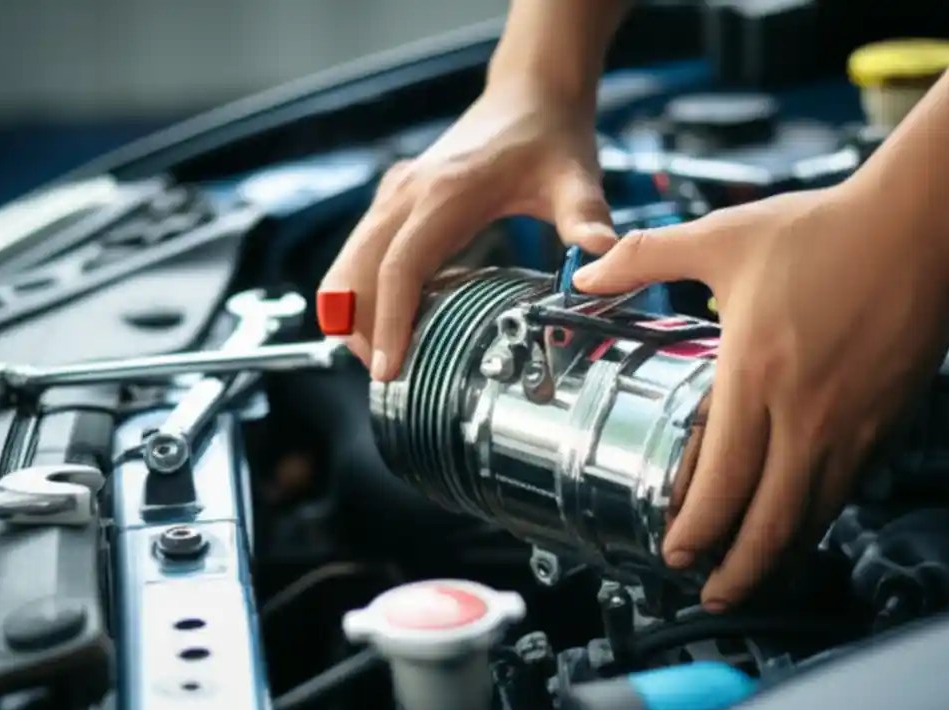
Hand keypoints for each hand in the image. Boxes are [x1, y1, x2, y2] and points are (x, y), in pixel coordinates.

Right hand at [319, 80, 616, 379]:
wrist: (529, 94)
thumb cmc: (549, 135)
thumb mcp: (575, 178)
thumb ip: (586, 219)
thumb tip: (600, 260)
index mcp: (444, 193)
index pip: (400, 267)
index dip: (390, 321)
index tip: (389, 368)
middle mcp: (407, 193)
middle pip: (356, 271)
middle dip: (361, 328)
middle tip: (387, 376)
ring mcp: (395, 195)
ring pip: (348, 264)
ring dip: (356, 312)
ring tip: (387, 357)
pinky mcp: (396, 201)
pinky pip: (362, 254)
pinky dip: (366, 291)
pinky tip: (399, 320)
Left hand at [572, 183, 948, 609]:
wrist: (917, 224)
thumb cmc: (824, 230)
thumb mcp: (720, 238)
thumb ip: (645, 259)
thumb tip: (587, 271)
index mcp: (755, 375)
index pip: (722, 482)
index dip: (696, 530)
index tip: (675, 553)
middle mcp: (805, 414)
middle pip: (770, 523)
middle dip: (737, 572)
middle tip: (712, 594)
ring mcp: (853, 424)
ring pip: (814, 517)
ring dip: (780, 557)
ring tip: (754, 577)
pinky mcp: (888, 422)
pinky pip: (848, 490)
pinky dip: (819, 520)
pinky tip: (803, 525)